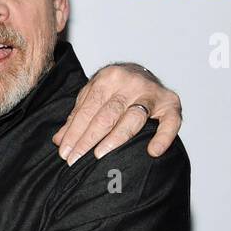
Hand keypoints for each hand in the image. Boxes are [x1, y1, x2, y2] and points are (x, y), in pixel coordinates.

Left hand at [51, 62, 181, 163]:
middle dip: (87, 139)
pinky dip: (163, 137)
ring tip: (99, 155)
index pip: (88, 109)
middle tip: (75, 159)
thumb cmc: (115, 88)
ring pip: (132, 119)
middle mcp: (131, 83)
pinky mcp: (171, 103)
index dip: (74, 132)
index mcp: (108, 78)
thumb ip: (77, 116)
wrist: (142, 71)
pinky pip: (171, 122)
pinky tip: (153, 151)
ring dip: (114, 139)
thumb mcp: (93, 95)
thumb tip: (59, 140)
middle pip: (106, 115)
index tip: (65, 152)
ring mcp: (152, 93)